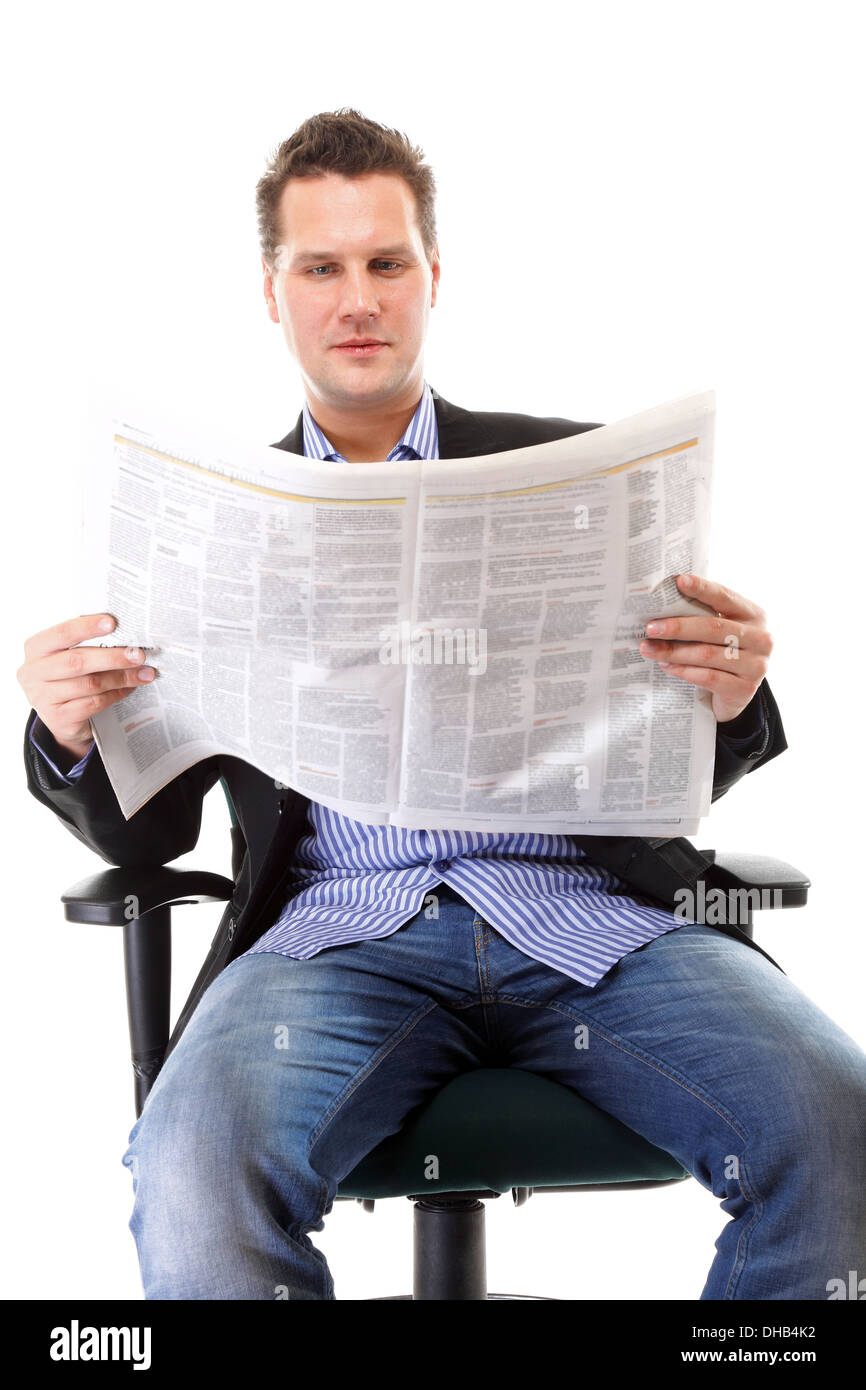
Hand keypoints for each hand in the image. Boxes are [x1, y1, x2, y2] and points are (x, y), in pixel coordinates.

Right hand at [17, 613, 156, 757]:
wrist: (59, 718)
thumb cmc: (68, 678)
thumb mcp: (67, 657)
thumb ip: (87, 644)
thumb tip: (126, 634)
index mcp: (36, 649)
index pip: (61, 633)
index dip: (86, 627)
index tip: (112, 622)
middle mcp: (33, 672)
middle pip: (77, 661)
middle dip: (112, 657)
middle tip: (138, 655)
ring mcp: (43, 697)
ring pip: (89, 684)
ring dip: (121, 678)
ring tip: (144, 673)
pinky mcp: (58, 718)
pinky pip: (93, 703)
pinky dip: (115, 694)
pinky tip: (129, 688)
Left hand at [638, 574, 772, 723]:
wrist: (738, 693)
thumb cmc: (723, 652)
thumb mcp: (721, 631)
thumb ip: (703, 616)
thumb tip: (662, 605)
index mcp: (754, 615)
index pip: (725, 597)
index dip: (702, 589)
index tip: (679, 581)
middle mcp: (761, 638)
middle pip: (713, 627)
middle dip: (678, 627)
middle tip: (650, 627)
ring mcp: (756, 666)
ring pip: (707, 654)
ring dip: (674, 651)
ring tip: (649, 649)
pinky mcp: (745, 689)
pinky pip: (708, 677)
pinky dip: (683, 670)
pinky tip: (666, 666)